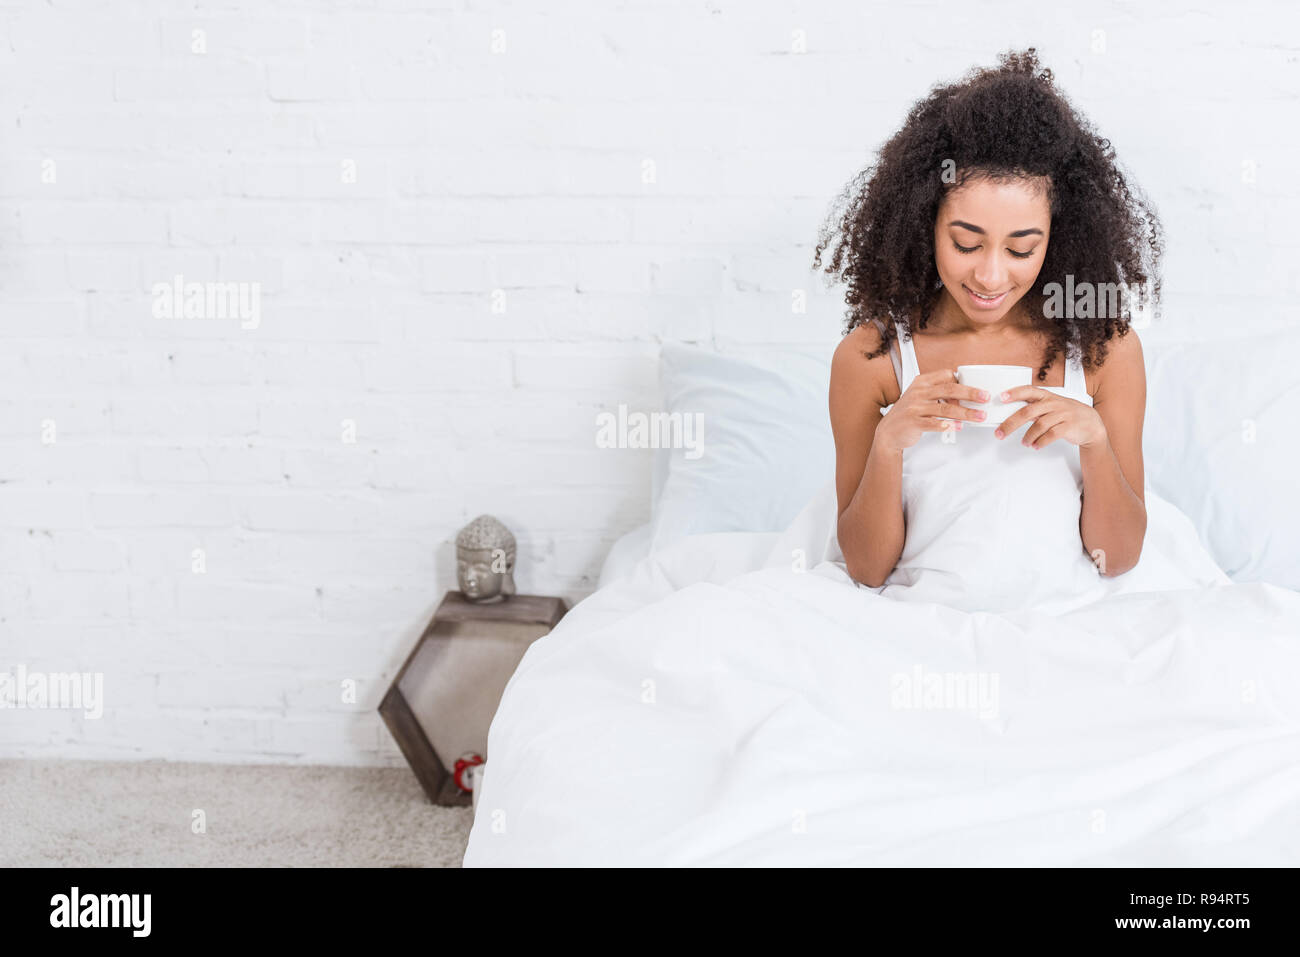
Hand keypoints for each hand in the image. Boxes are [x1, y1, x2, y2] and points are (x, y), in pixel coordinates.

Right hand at [875, 369, 989, 452]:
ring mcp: (915, 407)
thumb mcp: (920, 396)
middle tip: (985, 398)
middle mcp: (918, 392)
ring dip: (966, 413)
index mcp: (921, 382)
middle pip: (949, 389)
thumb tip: (965, 394)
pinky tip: (959, 427)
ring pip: (945, 408)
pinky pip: (934, 423)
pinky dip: (948, 425)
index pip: (946, 375)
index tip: (976, 389)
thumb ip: (938, 392)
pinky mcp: (913, 422)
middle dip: (971, 393)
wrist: (889, 432)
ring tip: (979, 417)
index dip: (963, 382)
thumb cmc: (909, 414)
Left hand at [995, 385, 1106, 449]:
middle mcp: (1053, 403)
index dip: (1015, 393)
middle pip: (1027, 412)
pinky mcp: (1069, 426)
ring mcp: (1062, 414)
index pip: (1028, 390)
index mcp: (1046, 396)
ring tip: (1024, 443)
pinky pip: (1051, 435)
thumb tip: (1009, 414)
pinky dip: (1041, 442)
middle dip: (1010, 424)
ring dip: (1028, 437)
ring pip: (1039, 425)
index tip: (1001, 397)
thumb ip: (1033, 408)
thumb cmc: (1066, 414)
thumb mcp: (1050, 406)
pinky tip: (1035, 446)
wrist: (1091, 423)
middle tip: (999, 434)